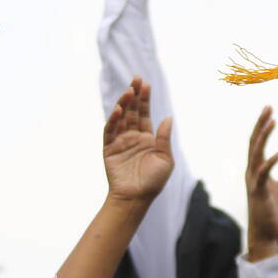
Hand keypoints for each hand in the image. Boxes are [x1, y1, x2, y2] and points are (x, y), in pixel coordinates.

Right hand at [103, 77, 173, 203]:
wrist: (135, 198)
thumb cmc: (153, 182)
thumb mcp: (165, 159)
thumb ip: (164, 138)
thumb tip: (168, 117)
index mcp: (147, 139)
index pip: (144, 114)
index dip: (145, 99)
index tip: (146, 84)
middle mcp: (132, 138)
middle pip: (132, 112)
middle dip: (134, 95)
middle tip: (136, 79)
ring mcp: (120, 142)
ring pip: (121, 118)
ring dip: (124, 104)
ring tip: (128, 92)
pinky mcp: (109, 149)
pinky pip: (110, 131)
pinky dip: (113, 120)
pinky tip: (119, 111)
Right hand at [245, 106, 277, 256]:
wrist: (267, 234)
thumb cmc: (274, 211)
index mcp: (257, 170)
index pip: (258, 143)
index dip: (263, 126)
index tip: (270, 110)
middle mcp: (252, 173)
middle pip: (254, 143)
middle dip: (260, 125)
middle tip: (267, 107)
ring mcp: (254, 182)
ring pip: (255, 154)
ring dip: (263, 137)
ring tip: (272, 121)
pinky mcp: (259, 193)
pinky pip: (262, 174)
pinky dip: (270, 163)